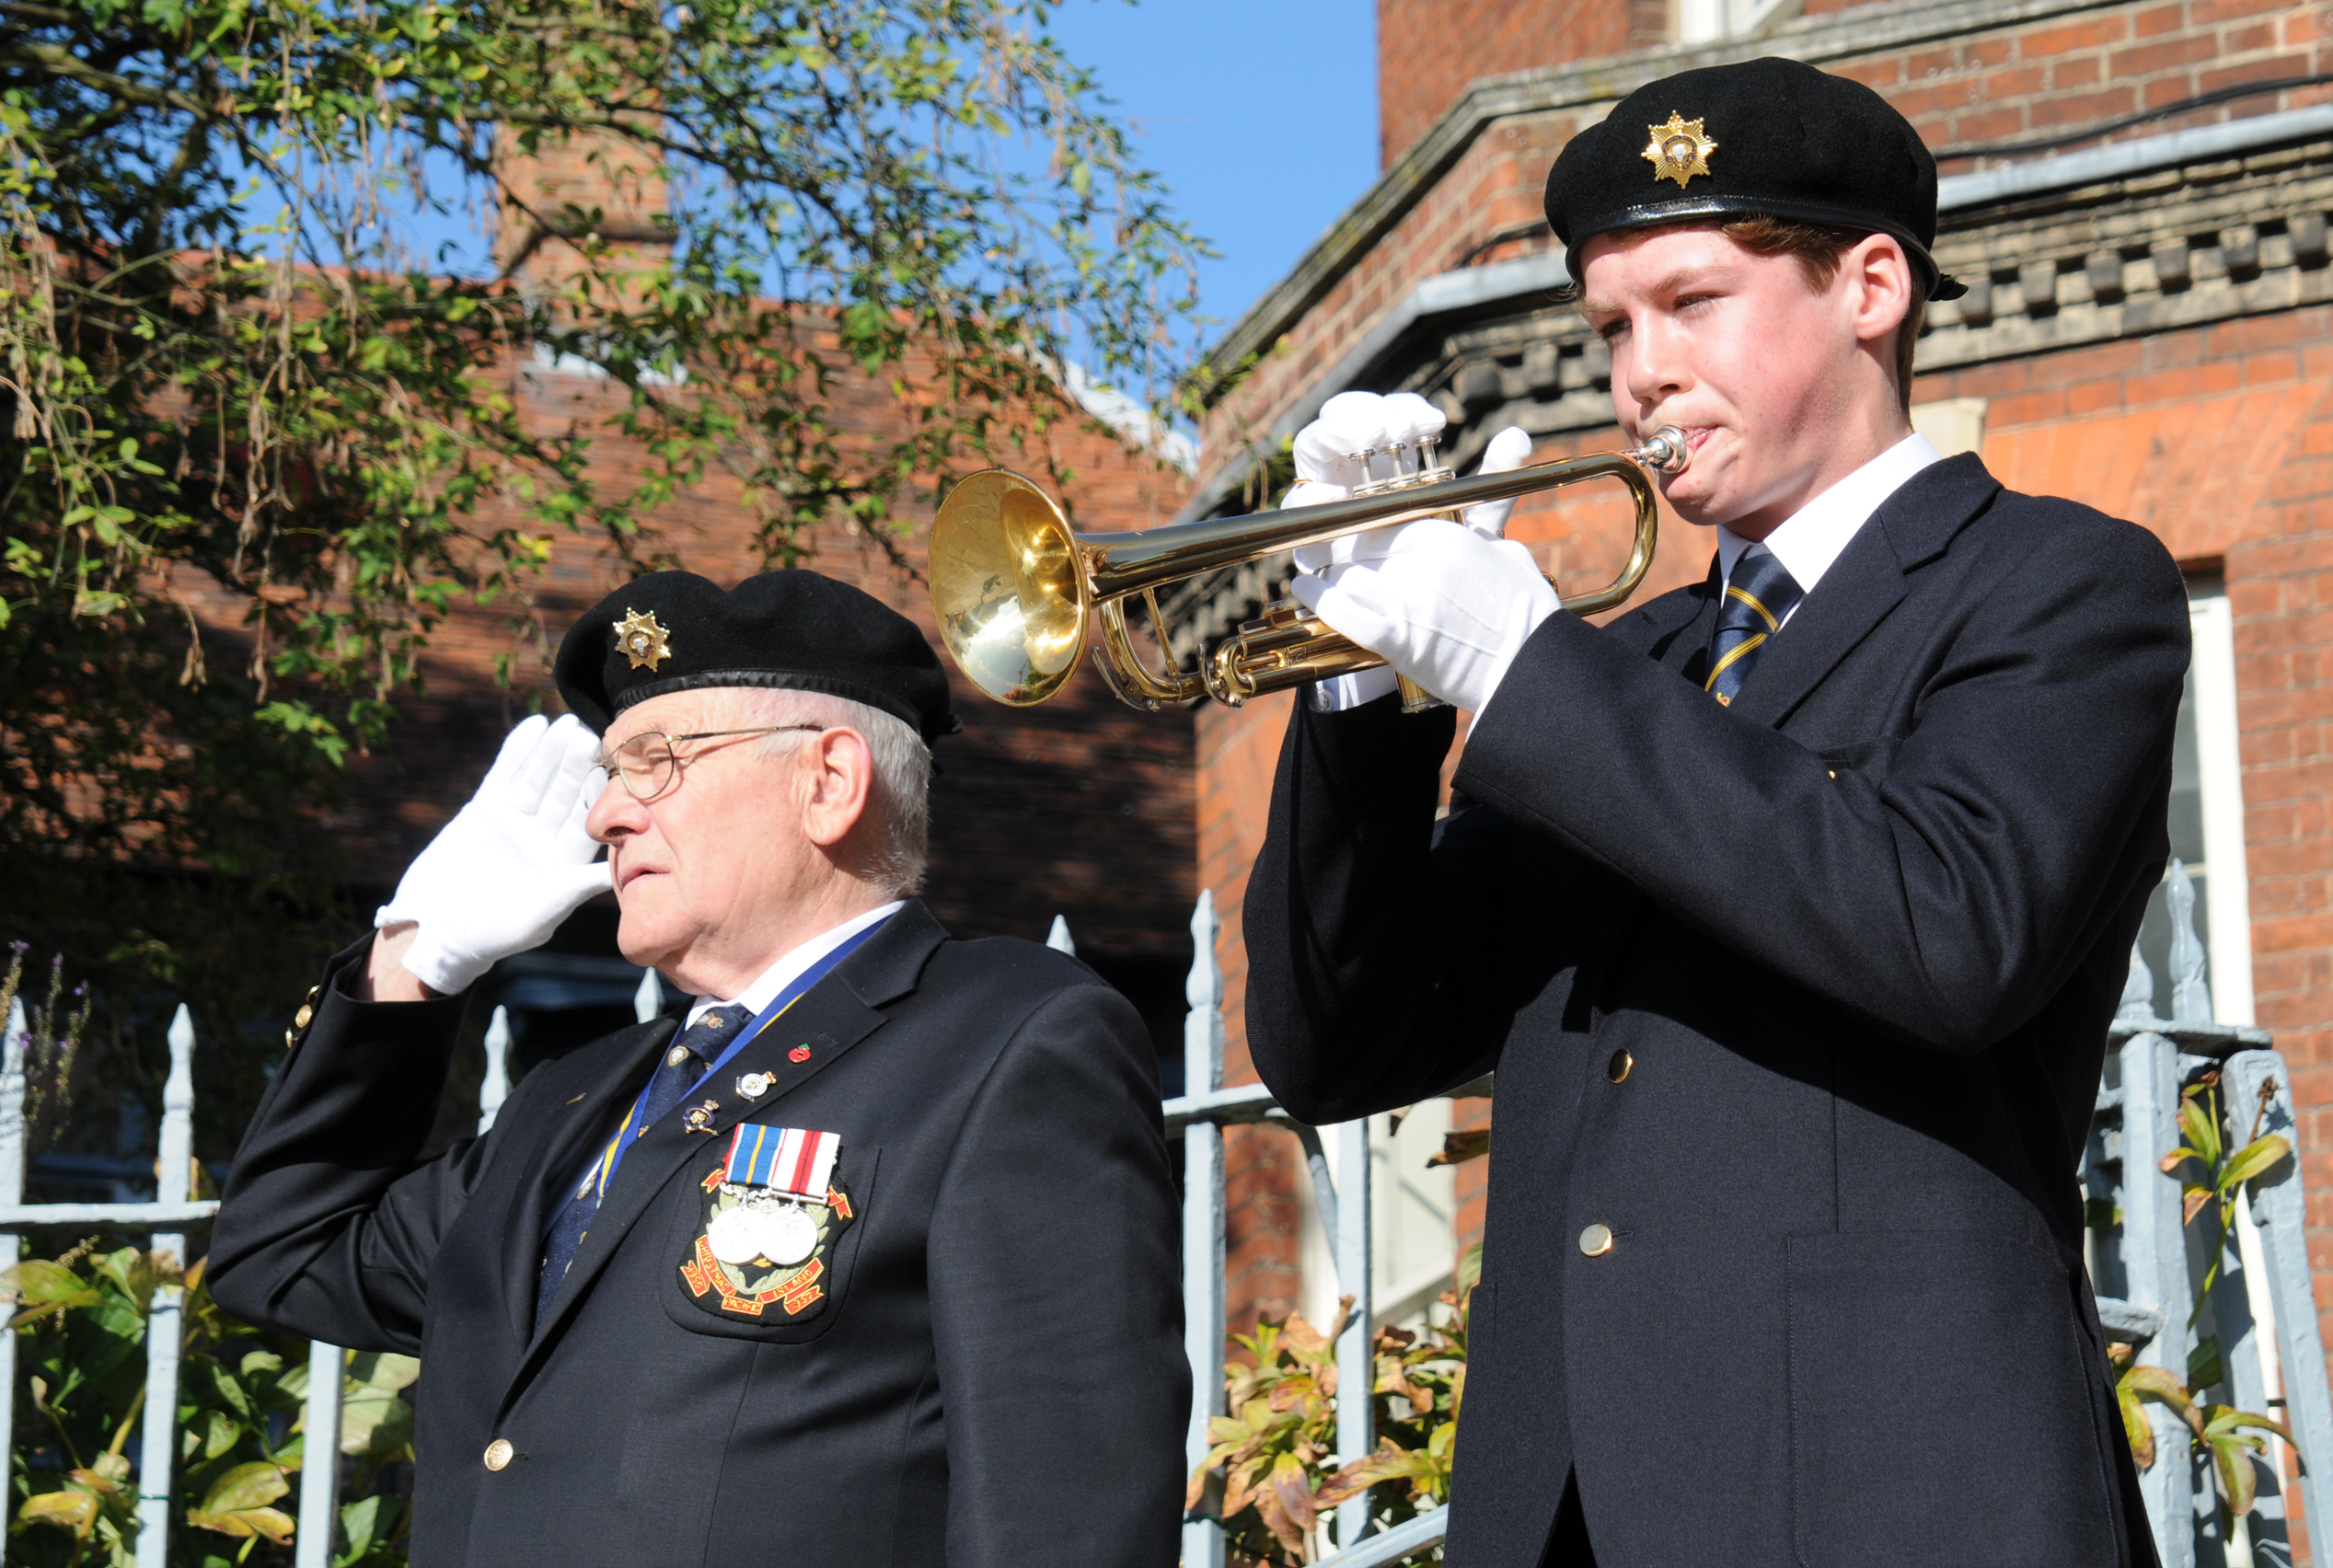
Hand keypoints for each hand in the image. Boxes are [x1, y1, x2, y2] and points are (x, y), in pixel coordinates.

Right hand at [375, 714, 609, 994]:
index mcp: (565, 862)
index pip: (586, 821)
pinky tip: (533, 725)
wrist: (433, 930)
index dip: (596, 796)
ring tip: (564, 722)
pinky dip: (517, 751)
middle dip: (575, 765)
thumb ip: (575, 888)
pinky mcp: (484, 809)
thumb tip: (617, 874)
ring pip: (537, 779)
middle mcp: (544, 837)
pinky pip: (505, 774)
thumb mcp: (540, 913)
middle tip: (590, 734)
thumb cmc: (492, 934)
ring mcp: (515, 820)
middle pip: (564, 794)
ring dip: (550, 751)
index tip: (609, 771)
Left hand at [1284, 392, 1534, 709]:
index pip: (1378, 514)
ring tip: (1315, 569)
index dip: (1357, 519)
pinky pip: (1335, 607)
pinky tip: (1307, 589)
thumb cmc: (1523, 611)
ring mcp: (1402, 597)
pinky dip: (1315, 596)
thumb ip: (1483, 510)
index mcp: (1442, 533)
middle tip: (1328, 549)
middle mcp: (1417, 559)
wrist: (1529, 668)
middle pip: (1352, 539)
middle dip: (1339, 544)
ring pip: (1338, 569)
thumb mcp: (1505, 548)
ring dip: (1324, 568)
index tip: (1348, 523)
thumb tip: (1498, 463)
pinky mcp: (1391, 636)